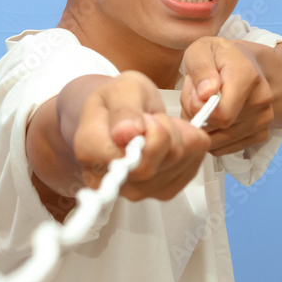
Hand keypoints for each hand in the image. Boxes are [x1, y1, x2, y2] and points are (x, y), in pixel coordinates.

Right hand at [69, 71, 210, 200]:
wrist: (123, 112)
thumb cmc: (118, 100)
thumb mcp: (120, 90)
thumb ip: (123, 110)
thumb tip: (126, 134)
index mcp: (90, 152)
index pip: (129, 161)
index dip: (151, 134)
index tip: (147, 116)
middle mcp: (110, 180)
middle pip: (155, 166)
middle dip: (168, 132)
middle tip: (155, 117)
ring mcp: (137, 191)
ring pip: (176, 166)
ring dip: (180, 137)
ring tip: (162, 125)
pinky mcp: (162, 191)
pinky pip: (190, 169)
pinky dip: (190, 148)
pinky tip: (173, 137)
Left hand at [179, 37, 275, 155]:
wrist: (243, 63)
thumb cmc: (218, 57)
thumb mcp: (200, 50)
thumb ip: (200, 69)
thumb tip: (206, 94)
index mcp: (247, 76)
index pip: (222, 114)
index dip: (198, 109)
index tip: (194, 93)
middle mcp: (261, 99)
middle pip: (219, 129)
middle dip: (198, 118)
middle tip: (197, 98)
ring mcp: (264, 118)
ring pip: (220, 142)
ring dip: (205, 129)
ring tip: (205, 106)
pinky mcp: (262, 133)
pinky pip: (225, 149)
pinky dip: (214, 138)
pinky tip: (215, 119)